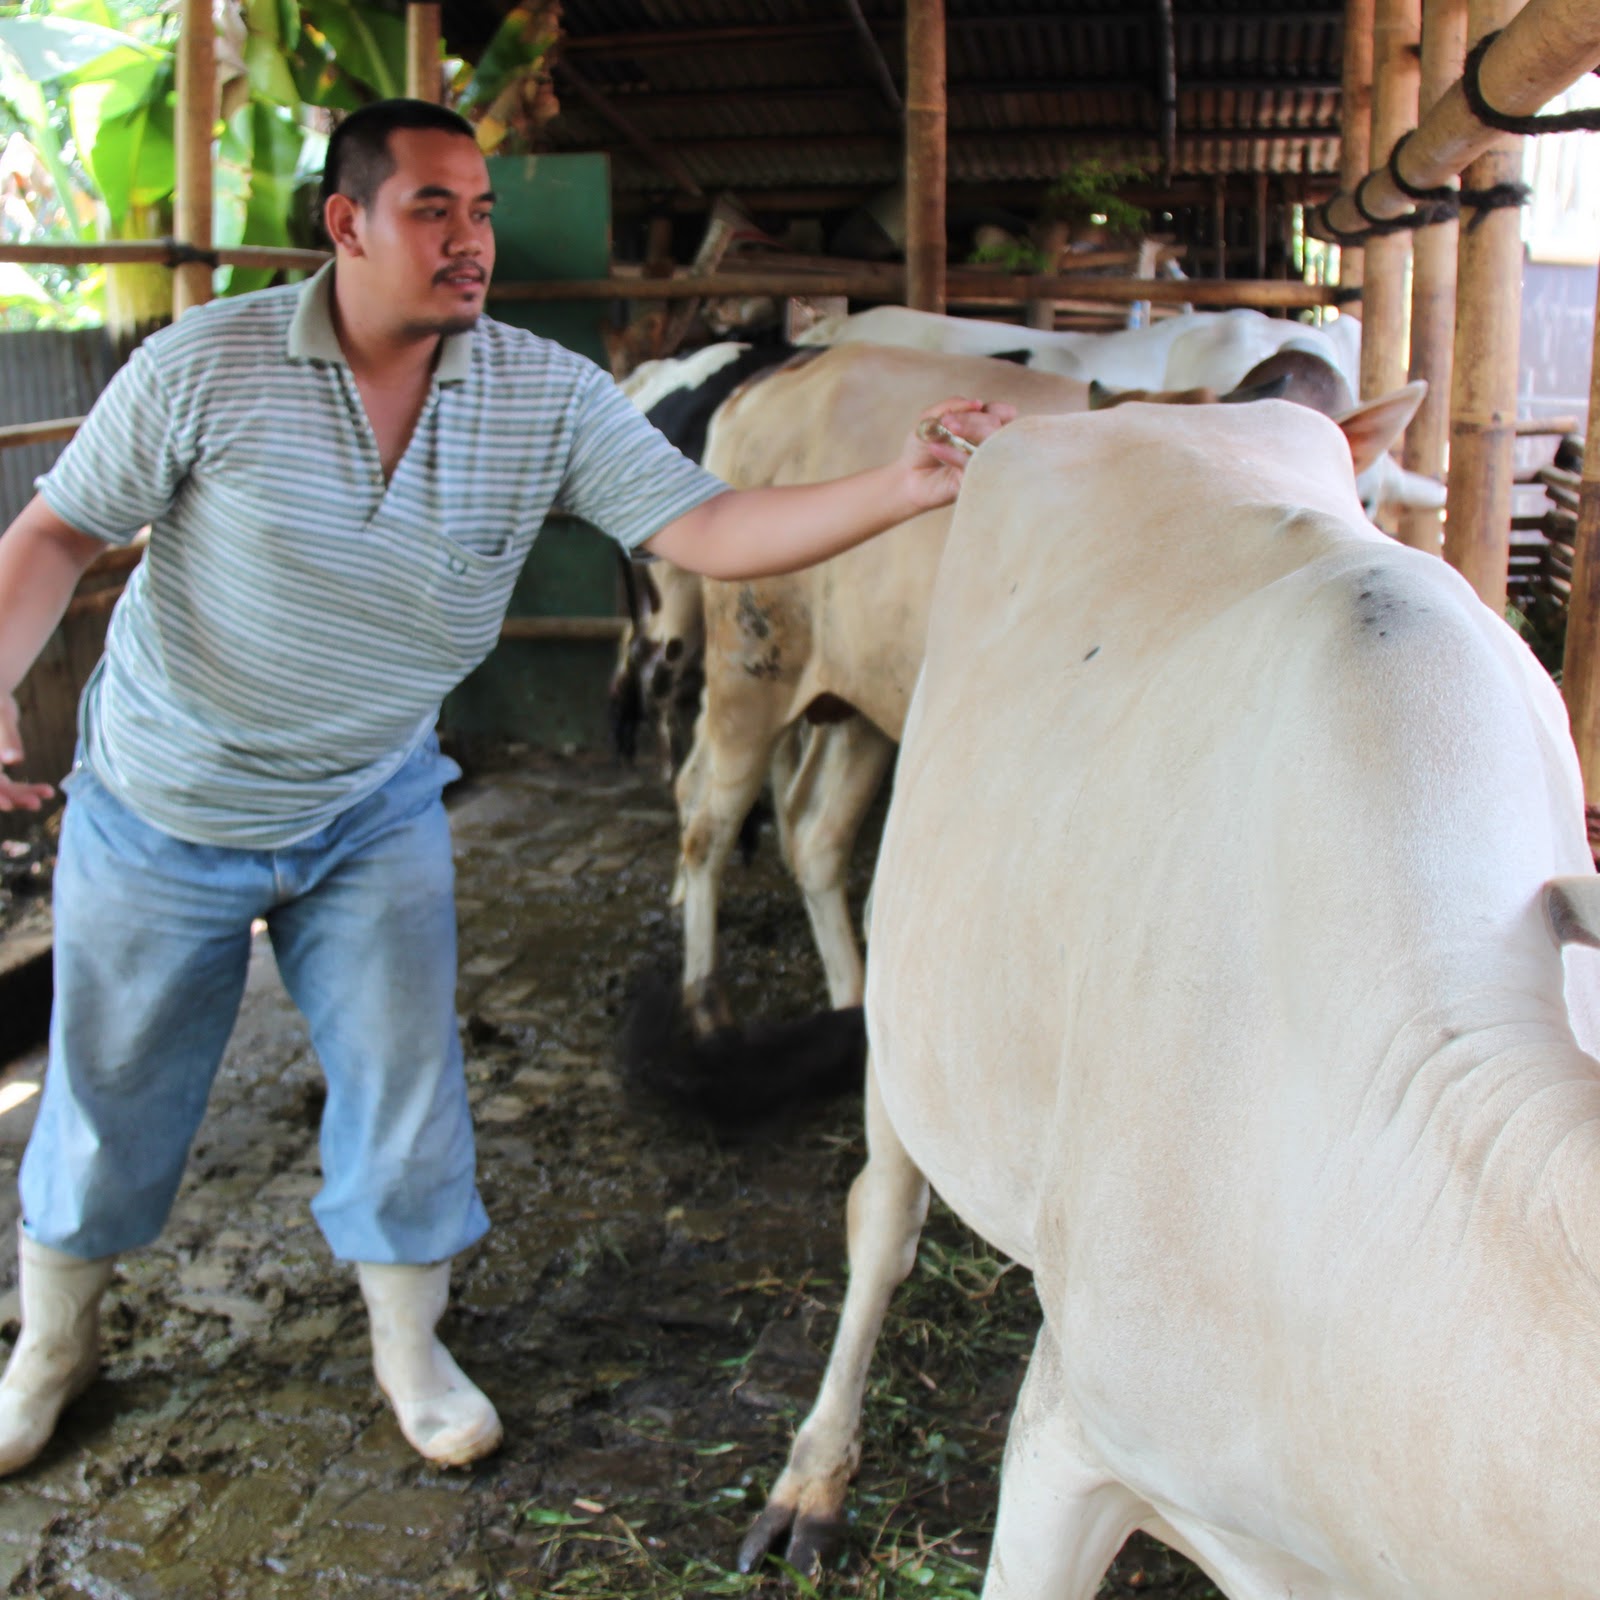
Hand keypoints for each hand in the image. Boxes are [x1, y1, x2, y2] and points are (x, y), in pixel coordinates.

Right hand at [0, 693, 52, 812]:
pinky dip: (27, 789)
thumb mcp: (1, 713)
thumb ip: (7, 737)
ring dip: (22, 795)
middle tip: (35, 804)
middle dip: (11, 797)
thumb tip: (15, 761)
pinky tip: (48, 791)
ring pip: (1, 789)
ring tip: (46, 796)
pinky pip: (10, 784)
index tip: (8, 804)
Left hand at [901, 397, 1017, 511]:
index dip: (991, 409)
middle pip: (995, 426)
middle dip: (971, 418)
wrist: (907, 477)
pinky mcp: (972, 482)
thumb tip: (979, 403)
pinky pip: (971, 464)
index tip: (973, 407)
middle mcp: (988, 446)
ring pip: (989, 443)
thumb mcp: (931, 418)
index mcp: (983, 429)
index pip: (1003, 414)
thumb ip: (952, 406)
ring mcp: (982, 465)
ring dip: (968, 429)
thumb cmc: (921, 448)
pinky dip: (953, 454)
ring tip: (945, 427)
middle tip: (946, 421)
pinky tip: (935, 448)